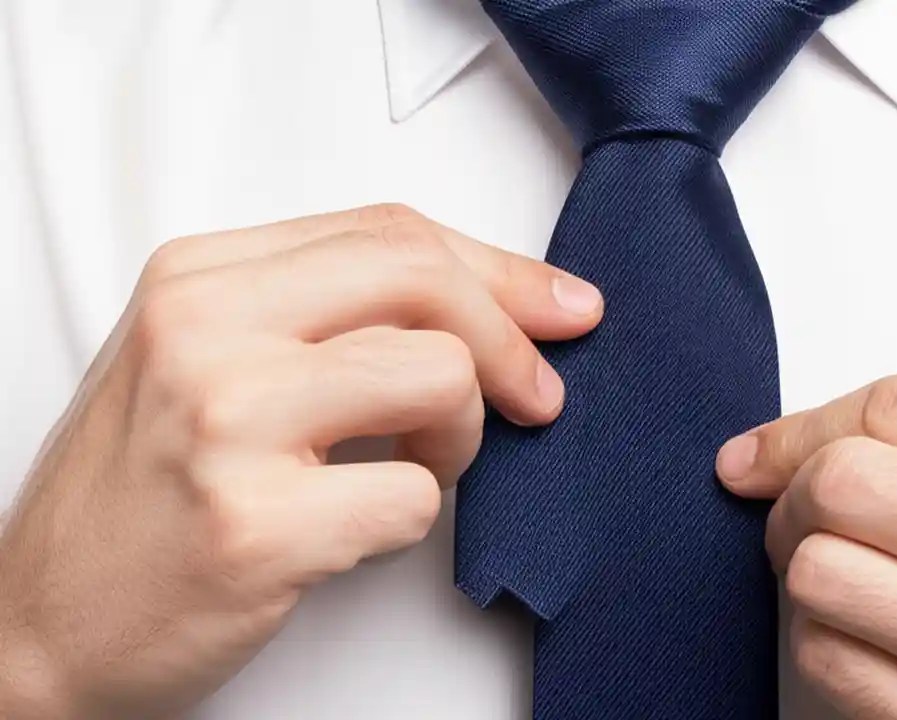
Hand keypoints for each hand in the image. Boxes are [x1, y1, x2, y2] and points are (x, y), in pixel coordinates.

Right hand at [0, 204, 603, 718]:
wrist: (39, 625)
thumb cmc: (141, 495)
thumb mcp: (209, 362)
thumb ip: (330, 315)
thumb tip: (499, 305)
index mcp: (198, 278)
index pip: (389, 232)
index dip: (497, 269)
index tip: (558, 306)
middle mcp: (205, 331)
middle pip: (423, 279)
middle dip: (512, 337)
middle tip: (537, 395)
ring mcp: (227, 423)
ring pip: (441, 378)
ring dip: (462, 437)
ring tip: (414, 468)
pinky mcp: (256, 525)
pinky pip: (416, 497)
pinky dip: (414, 519)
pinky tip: (356, 529)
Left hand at [717, 374, 896, 718]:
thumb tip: (833, 435)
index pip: (896, 409)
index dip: (804, 425)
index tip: (762, 450)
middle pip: (840, 485)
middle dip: (794, 491)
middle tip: (801, 509)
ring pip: (817, 577)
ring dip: (805, 570)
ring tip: (844, 572)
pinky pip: (835, 667)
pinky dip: (825, 642)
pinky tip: (865, 634)